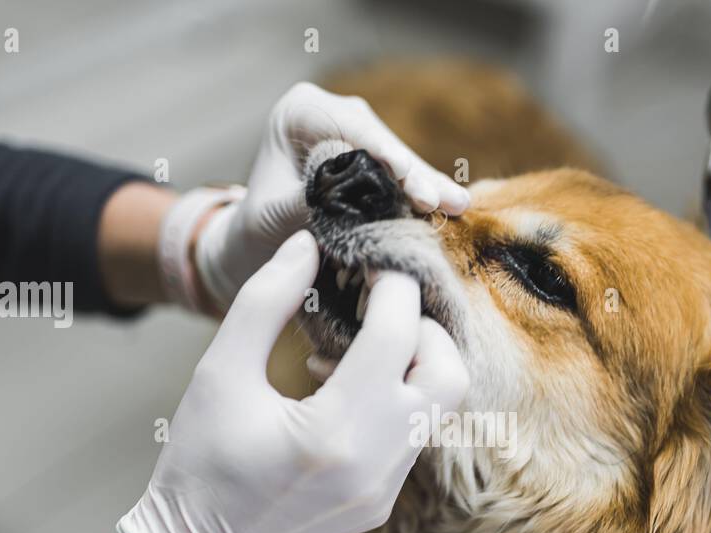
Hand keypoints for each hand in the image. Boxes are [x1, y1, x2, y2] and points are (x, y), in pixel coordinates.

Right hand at [117, 231, 468, 532]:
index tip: (369, 264)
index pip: (398, 334)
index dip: (391, 285)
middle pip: (448, 371)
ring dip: (411, 363)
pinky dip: (394, 399)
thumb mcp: (220, 369)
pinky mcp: (383, 501)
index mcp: (334, 430)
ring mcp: (385, 489)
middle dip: (421, 326)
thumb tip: (310, 244)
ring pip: (438, 405)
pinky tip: (345, 390)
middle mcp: (375, 464)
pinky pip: (413, 435)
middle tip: (377, 307)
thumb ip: (266, 299)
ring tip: (355, 349)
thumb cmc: (200, 455)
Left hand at [191, 82, 469, 311]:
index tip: (409, 181)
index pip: (349, 131)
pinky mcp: (372, 159)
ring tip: (457, 205)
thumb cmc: (255, 228)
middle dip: (413, 174)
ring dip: (426, 185)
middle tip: (442, 200)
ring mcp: (355, 134)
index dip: (383, 157)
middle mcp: (331, 112)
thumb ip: (311, 201)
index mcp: (298, 110)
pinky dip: (422, 194)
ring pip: (396, 159)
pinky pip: (400, 177)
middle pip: (380, 143)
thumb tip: (357, 200)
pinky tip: (453, 206)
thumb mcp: (274, 215)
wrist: (253, 244)